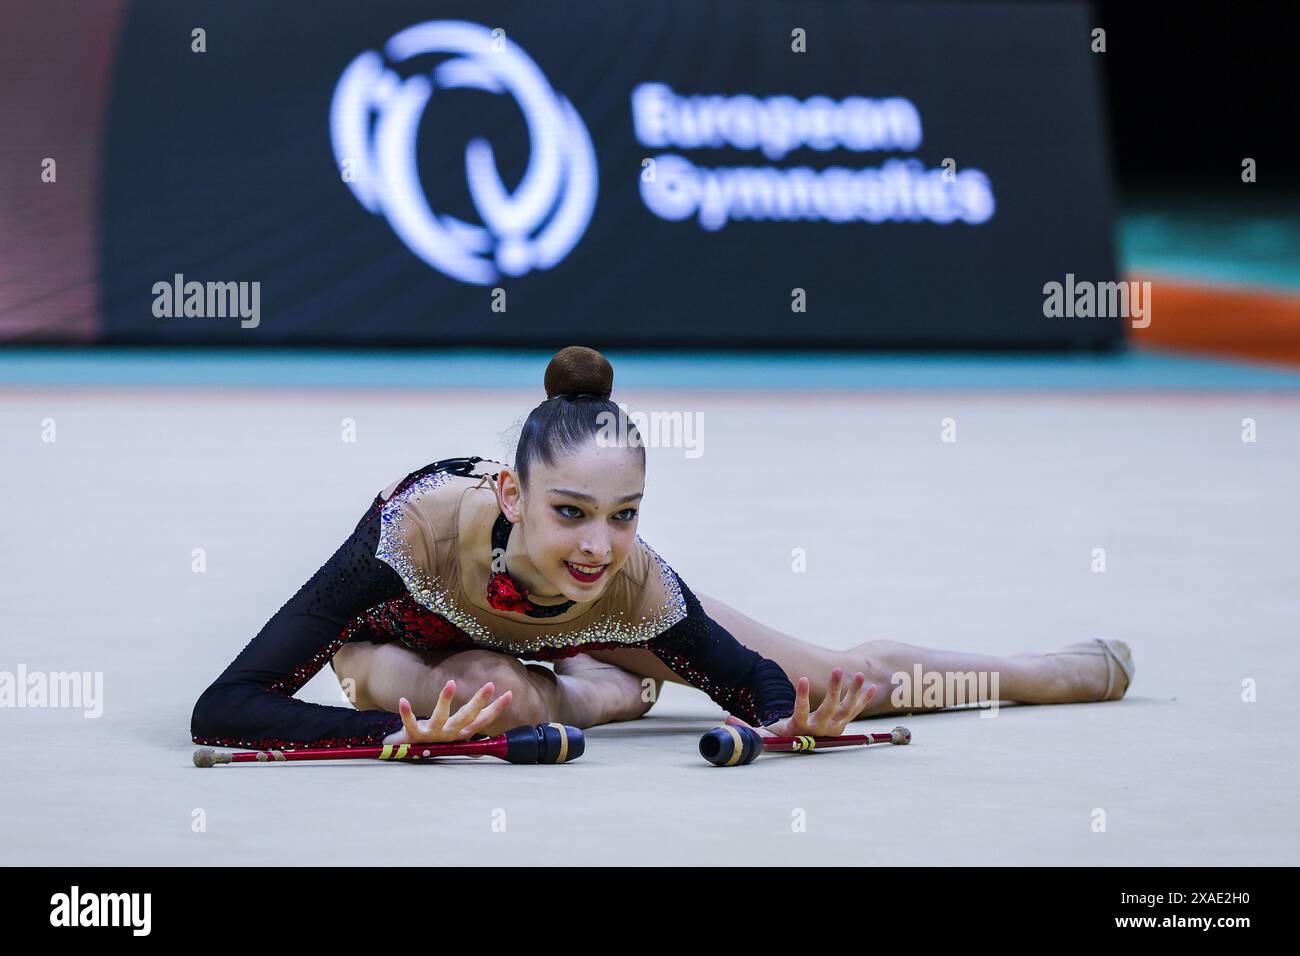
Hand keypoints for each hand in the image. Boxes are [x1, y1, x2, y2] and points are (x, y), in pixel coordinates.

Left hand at [383, 680, 513, 744]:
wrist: (408, 754)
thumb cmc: (435, 740)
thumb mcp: (455, 735)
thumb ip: (470, 728)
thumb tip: (491, 731)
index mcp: (461, 734)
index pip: (482, 720)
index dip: (496, 708)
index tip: (509, 694)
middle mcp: (449, 735)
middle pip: (466, 717)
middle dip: (479, 701)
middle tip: (490, 685)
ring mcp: (432, 735)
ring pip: (440, 718)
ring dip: (446, 700)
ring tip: (452, 683)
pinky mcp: (413, 735)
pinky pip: (410, 723)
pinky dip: (406, 713)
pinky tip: (403, 700)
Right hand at [725, 668, 874, 738]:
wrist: (804, 748)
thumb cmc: (783, 736)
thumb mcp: (766, 733)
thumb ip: (748, 728)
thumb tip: (725, 723)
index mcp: (801, 728)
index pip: (801, 711)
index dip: (803, 697)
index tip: (803, 679)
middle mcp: (820, 728)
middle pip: (830, 708)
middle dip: (836, 689)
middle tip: (838, 669)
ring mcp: (834, 726)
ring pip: (847, 708)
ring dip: (854, 691)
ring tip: (858, 674)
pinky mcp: (843, 722)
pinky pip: (856, 710)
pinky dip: (864, 698)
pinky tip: (872, 685)